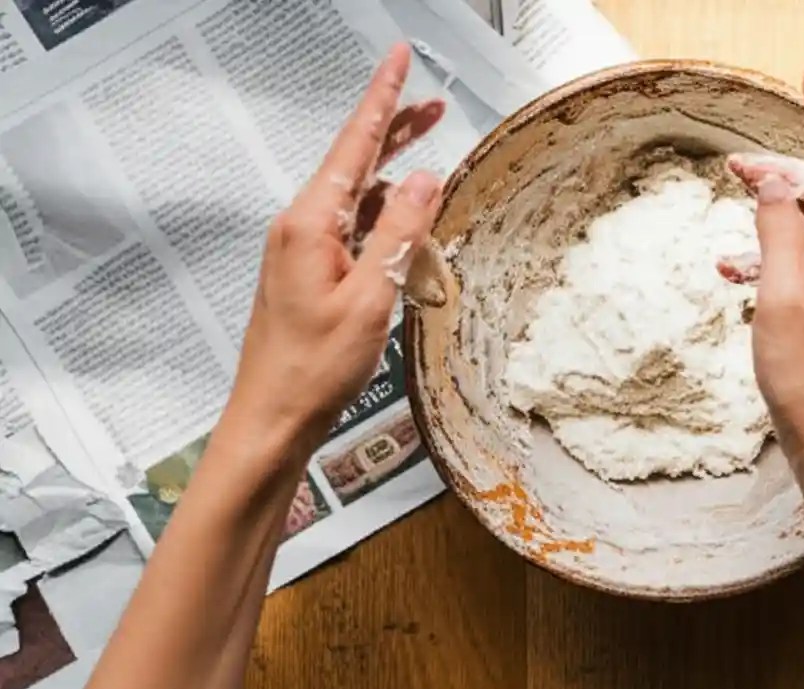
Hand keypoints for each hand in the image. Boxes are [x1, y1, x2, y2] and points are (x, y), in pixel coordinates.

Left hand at [223, 44, 444, 455]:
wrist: (273, 417)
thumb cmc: (314, 367)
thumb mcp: (371, 297)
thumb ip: (399, 232)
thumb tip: (425, 178)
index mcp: (310, 223)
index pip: (355, 144)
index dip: (382, 99)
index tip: (399, 60)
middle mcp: (301, 227)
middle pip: (355, 163)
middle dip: (395, 130)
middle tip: (434, 103)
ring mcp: (302, 250)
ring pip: (356, 198)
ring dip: (394, 178)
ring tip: (432, 159)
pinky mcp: (309, 273)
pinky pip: (352, 231)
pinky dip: (384, 221)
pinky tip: (408, 224)